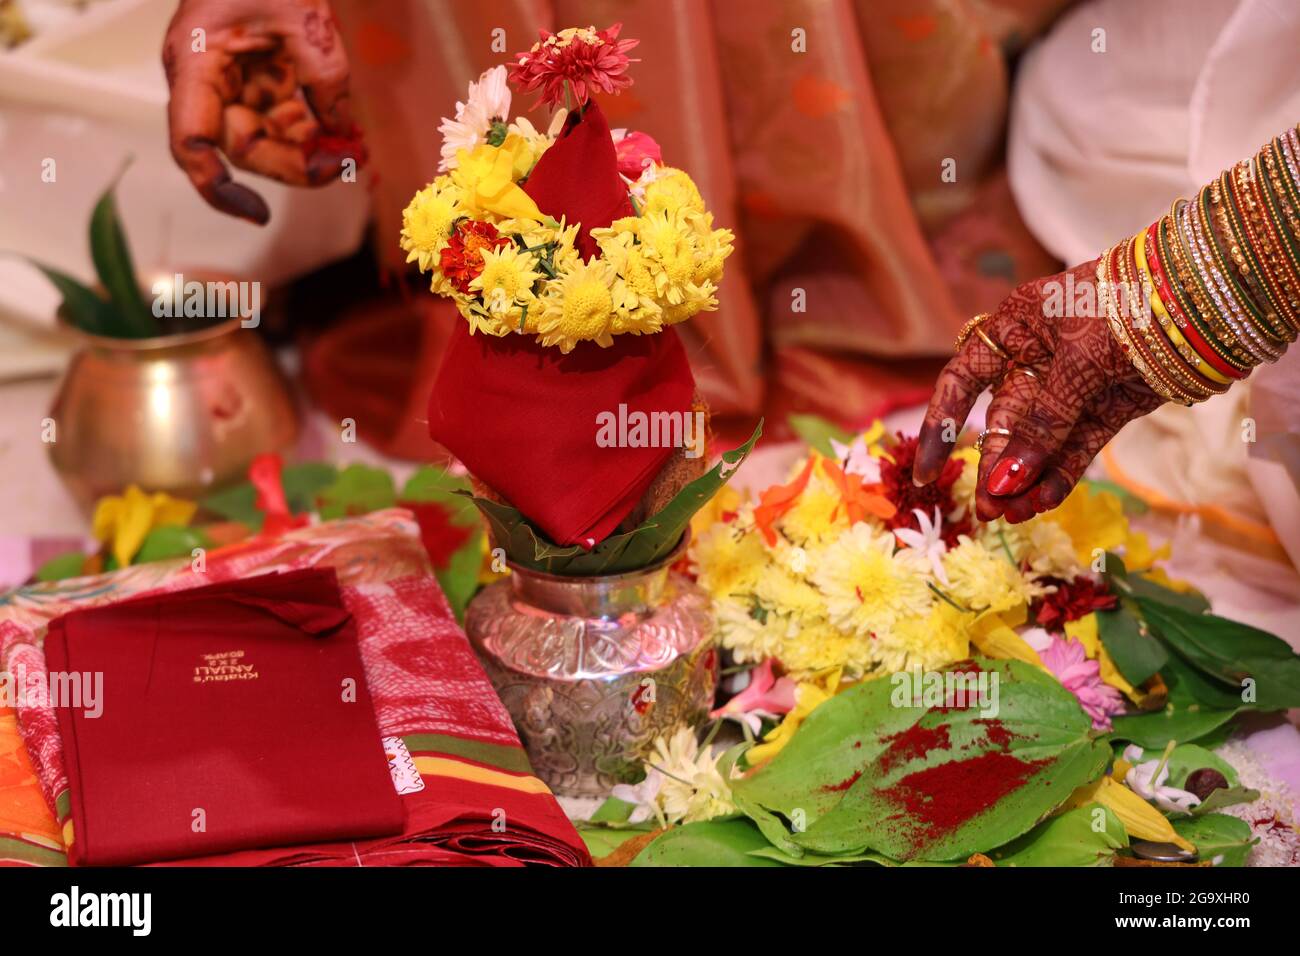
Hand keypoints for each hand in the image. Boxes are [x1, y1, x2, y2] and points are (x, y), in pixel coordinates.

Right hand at [162, 0, 358, 223]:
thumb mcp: (306, 21)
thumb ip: (326, 82)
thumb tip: (343, 138)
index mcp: (195, 65)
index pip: (191, 144)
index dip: (217, 188)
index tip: (256, 215)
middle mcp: (206, 82)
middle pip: (244, 149)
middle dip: (295, 165)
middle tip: (347, 164)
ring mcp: (232, 83)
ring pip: (269, 141)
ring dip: (311, 153)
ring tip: (356, 150)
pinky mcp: (259, 81)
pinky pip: (285, 122)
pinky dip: (316, 133)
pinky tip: (348, 138)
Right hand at [913, 260, 1164, 522]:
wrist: (1202, 296)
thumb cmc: (1124, 303)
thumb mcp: (1075, 358)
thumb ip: (1043, 421)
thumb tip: (1007, 480)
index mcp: (1013, 329)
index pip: (961, 382)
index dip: (940, 427)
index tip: (926, 473)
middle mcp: (1035, 360)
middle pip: (1003, 422)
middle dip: (994, 466)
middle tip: (986, 509)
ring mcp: (1073, 387)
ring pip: (1039, 442)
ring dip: (1024, 480)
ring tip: (1010, 516)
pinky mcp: (1107, 409)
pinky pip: (1075, 450)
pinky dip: (1059, 477)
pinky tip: (1040, 503)